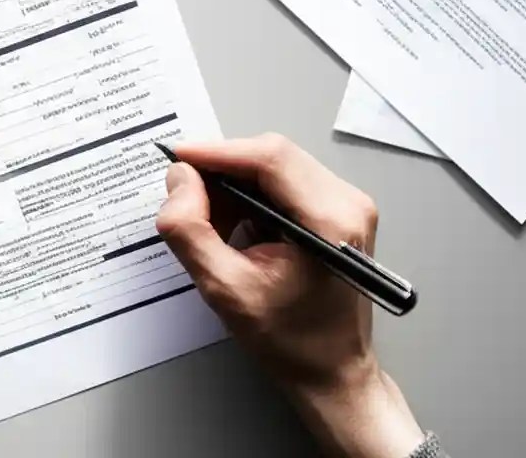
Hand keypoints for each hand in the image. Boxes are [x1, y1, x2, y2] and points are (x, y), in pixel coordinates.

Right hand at [156, 135, 423, 457]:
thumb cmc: (289, 340)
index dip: (217, 152)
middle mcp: (348, 203)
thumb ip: (192, 231)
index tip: (177, 158)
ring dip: (235, 185)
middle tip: (187, 198)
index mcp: (330, 221)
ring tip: (212, 222)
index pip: (269, 158)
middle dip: (222, 170)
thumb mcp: (225, 290)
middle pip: (272, 155)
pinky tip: (236, 227)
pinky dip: (251, 196)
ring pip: (276, 166)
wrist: (332, 372)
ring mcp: (347, 204)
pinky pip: (284, 182)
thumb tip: (179, 181)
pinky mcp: (337, 210)